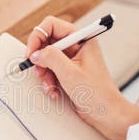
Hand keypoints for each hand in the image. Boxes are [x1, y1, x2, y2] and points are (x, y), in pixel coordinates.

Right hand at [26, 16, 138, 139]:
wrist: (107, 114)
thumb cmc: (98, 94)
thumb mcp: (71, 73)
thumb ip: (51, 58)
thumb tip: (35, 53)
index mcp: (82, 39)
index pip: (52, 25)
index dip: (38, 36)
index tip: (31, 52)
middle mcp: (76, 46)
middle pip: (47, 42)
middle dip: (41, 58)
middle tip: (39, 71)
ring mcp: (72, 59)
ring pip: (46, 58)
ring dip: (44, 73)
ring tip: (50, 86)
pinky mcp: (68, 72)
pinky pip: (50, 70)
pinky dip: (48, 81)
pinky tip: (54, 91)